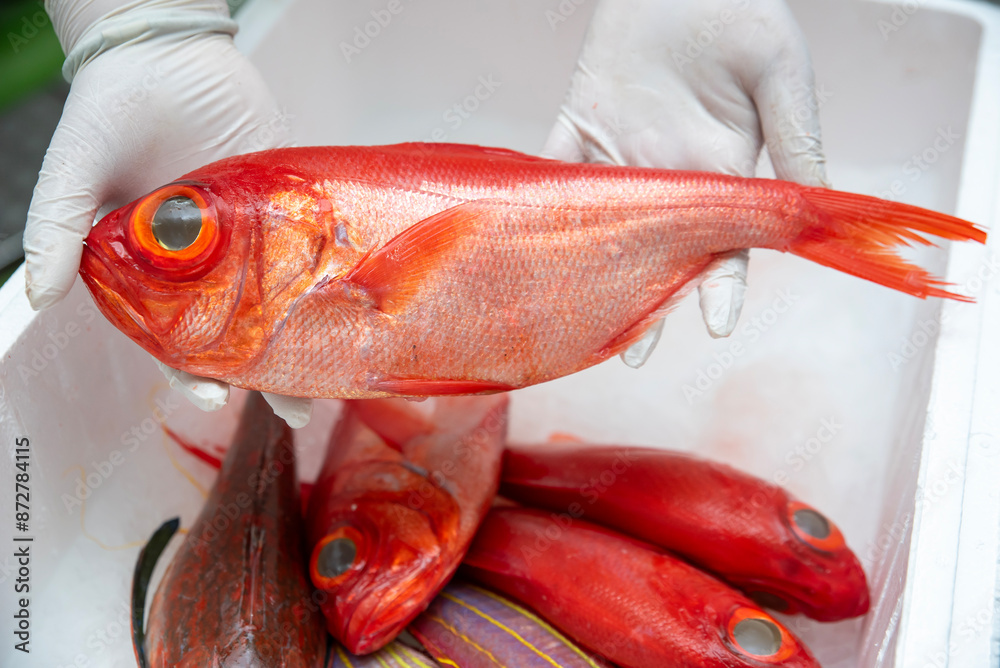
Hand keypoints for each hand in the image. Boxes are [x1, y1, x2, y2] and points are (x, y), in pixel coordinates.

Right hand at [27, 0, 311, 426]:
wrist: (166, 52)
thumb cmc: (111, 108)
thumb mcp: (74, 167)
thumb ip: (56, 225)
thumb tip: (36, 295)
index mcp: (154, 270)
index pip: (173, 338)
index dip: (192, 373)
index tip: (216, 399)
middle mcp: (206, 262)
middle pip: (237, 333)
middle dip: (263, 376)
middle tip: (296, 409)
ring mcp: (250, 236)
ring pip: (281, 303)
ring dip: (304, 340)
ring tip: (334, 376)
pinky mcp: (284, 204)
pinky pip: (310, 250)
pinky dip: (328, 280)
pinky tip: (351, 309)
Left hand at [543, 0, 828, 363]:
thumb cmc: (741, 13)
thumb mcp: (781, 75)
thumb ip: (796, 139)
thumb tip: (813, 205)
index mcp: (721, 174)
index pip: (724, 248)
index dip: (721, 289)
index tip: (714, 327)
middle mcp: (669, 178)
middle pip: (656, 255)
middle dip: (647, 304)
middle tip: (630, 352)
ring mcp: (620, 158)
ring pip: (602, 231)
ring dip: (588, 274)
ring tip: (577, 321)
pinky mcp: (578, 130)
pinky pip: (553, 174)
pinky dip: (537, 206)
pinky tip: (524, 246)